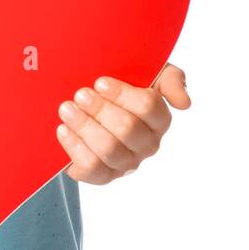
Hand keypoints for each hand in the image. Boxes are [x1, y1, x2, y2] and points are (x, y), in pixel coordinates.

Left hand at [55, 63, 190, 184]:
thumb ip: (170, 79)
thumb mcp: (148, 73)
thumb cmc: (122, 88)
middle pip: (127, 128)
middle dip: (100, 109)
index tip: (101, 82)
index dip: (123, 94)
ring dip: (84, 126)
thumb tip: (184, 102)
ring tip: (67, 109)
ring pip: (108, 149)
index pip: (148, 106)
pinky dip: (75, 147)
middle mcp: (147, 144)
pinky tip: (64, 129)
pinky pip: (92, 167)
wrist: (89, 107)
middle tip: (80, 94)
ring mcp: (126, 163)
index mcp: (159, 119)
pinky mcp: (104, 176)